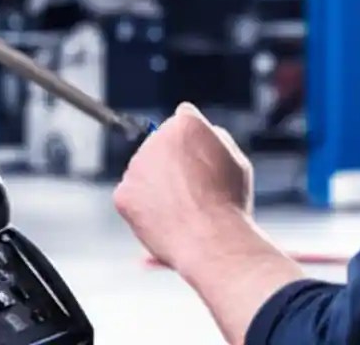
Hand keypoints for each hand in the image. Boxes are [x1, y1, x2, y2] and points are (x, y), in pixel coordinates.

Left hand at [113, 102, 254, 269]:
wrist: (210, 239)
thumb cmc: (228, 203)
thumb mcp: (236, 160)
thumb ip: (215, 140)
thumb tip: (204, 134)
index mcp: (186, 124)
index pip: (182, 118)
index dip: (193, 140)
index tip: (196, 156)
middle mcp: (156, 139)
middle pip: (160, 145)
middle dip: (171, 162)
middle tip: (191, 189)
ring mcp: (136, 166)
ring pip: (144, 172)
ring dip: (156, 185)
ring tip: (182, 209)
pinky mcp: (123, 193)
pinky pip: (132, 197)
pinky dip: (143, 208)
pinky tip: (165, 219)